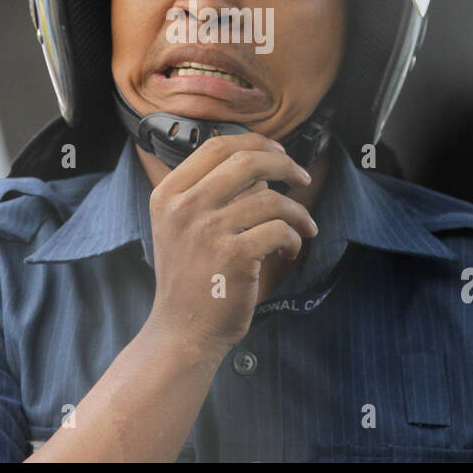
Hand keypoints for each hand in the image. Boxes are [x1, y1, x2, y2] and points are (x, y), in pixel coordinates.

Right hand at [144, 132, 317, 352]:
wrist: (183, 330)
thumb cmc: (190, 277)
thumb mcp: (179, 226)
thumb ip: (209, 192)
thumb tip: (261, 163)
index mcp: (169, 194)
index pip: (216, 147)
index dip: (254, 142)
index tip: (278, 153)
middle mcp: (184, 207)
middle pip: (246, 161)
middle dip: (284, 164)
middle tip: (302, 177)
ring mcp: (208, 231)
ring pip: (270, 198)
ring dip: (297, 211)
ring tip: (304, 226)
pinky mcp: (233, 256)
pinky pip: (279, 230)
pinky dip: (294, 238)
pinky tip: (291, 250)